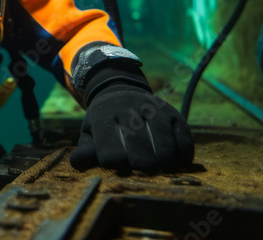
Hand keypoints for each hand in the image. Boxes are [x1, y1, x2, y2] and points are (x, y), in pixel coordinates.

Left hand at [69, 84, 193, 171]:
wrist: (121, 90)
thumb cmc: (104, 122)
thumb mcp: (89, 132)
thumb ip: (85, 150)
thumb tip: (78, 164)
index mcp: (105, 117)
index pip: (110, 148)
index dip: (115, 163)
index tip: (118, 169)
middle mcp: (130, 110)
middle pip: (139, 144)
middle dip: (142, 164)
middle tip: (143, 173)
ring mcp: (154, 110)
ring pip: (164, 140)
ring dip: (164, 161)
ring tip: (161, 171)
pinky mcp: (174, 114)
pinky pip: (184, 137)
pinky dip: (183, 154)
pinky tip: (177, 163)